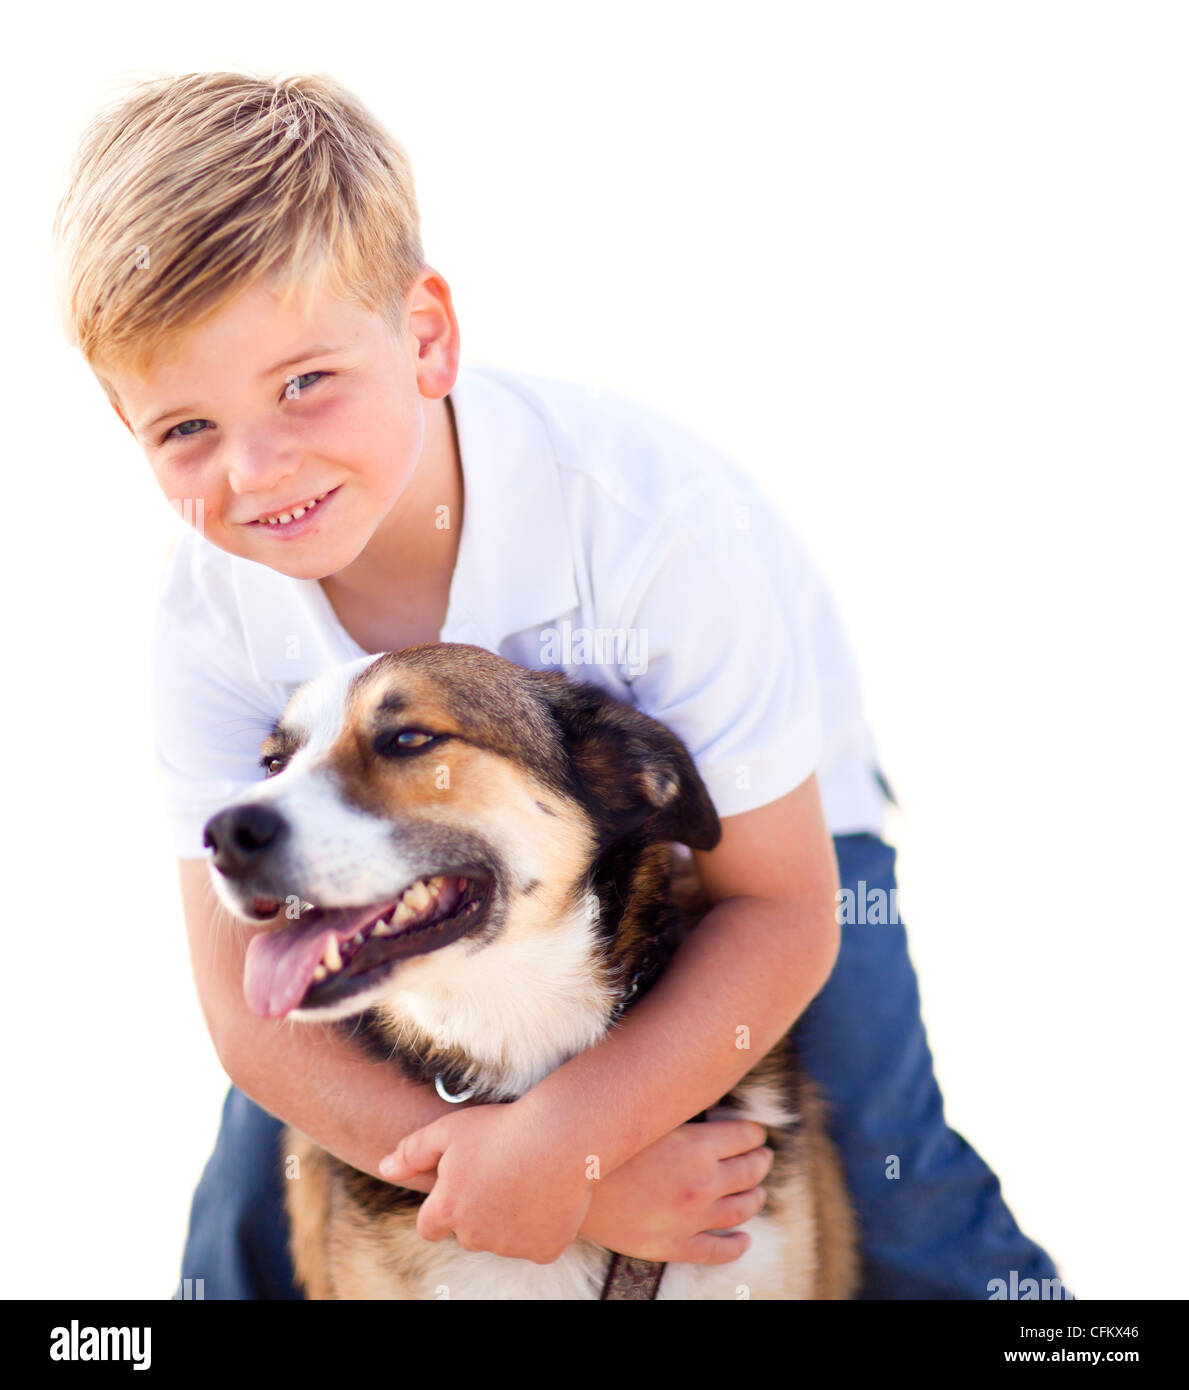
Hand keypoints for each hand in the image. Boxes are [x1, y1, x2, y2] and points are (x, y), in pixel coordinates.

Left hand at [378, 1101, 593, 1263]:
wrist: (560, 1136)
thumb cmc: (501, 1127)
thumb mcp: (448, 1129)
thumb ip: (411, 1151)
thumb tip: (384, 1168)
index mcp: (448, 1210)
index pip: (429, 1226)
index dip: (442, 1206)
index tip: (460, 1186)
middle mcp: (475, 1237)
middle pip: (466, 1233)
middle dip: (476, 1211)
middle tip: (498, 1173)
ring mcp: (511, 1247)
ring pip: (502, 1239)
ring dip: (507, 1219)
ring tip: (525, 1178)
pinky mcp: (543, 1250)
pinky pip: (536, 1244)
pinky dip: (540, 1227)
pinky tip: (546, 1195)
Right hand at [579, 1118, 771, 1262]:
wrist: (569, 1183)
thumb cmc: (607, 1141)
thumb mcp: (649, 1116)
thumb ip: (679, 1109)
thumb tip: (699, 1091)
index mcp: (698, 1147)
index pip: (746, 1137)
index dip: (754, 1132)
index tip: (756, 1132)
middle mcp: (702, 1183)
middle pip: (750, 1171)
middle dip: (760, 1161)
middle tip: (762, 1158)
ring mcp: (690, 1219)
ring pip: (741, 1210)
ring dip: (755, 1198)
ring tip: (758, 1193)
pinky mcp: (674, 1246)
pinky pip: (717, 1251)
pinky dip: (737, 1246)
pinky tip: (744, 1239)